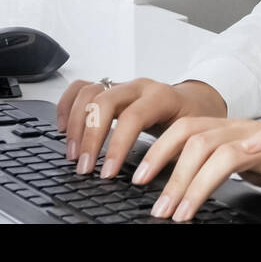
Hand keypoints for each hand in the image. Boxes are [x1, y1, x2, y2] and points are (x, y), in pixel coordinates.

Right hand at [55, 77, 227, 178]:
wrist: (197, 100)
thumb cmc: (193, 119)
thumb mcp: (190, 136)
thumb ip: (169, 153)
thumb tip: (147, 176)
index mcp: (162, 96)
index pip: (133, 117)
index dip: (117, 146)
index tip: (107, 172)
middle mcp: (139, 87)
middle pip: (104, 102)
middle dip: (90, 138)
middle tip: (84, 167)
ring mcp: (122, 85)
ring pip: (89, 93)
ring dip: (75, 125)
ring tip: (73, 154)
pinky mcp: (110, 88)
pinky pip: (81, 89)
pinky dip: (68, 106)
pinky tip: (63, 128)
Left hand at [129, 117, 260, 219]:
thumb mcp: (231, 168)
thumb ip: (201, 171)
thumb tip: (165, 192)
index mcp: (222, 131)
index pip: (182, 131)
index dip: (158, 152)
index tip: (138, 180)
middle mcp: (239, 128)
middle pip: (197, 140)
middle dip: (172, 174)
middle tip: (160, 206)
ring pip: (226, 149)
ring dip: (198, 182)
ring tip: (183, 211)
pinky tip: (249, 153)